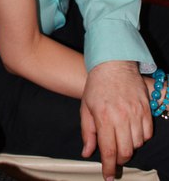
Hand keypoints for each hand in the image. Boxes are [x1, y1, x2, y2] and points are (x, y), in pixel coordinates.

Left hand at [80, 61, 151, 180]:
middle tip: (113, 157)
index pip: (109, 150)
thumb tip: (87, 153)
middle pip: (126, 151)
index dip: (109, 167)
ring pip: (138, 144)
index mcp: (104, 117)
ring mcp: (136, 112)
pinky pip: (147, 133)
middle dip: (119, 159)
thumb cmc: (96, 85)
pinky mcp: (145, 108)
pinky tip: (131, 132)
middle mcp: (121, 116)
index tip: (108, 176)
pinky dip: (140, 137)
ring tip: (120, 139)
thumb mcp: (86, 107)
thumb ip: (87, 132)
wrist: (113, 64)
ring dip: (129, 147)